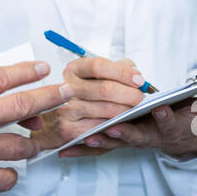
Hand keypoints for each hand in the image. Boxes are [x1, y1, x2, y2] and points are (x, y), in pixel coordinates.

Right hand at [0, 60, 72, 195]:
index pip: (0, 77)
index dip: (26, 72)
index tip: (42, 68)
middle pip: (22, 104)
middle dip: (50, 97)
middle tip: (65, 93)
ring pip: (21, 145)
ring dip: (30, 145)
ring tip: (34, 145)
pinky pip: (7, 177)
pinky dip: (10, 176)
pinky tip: (7, 174)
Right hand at [22, 57, 144, 152]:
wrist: (55, 122)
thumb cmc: (82, 97)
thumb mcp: (96, 77)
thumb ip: (117, 69)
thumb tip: (135, 73)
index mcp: (74, 70)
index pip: (99, 66)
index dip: (122, 72)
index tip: (138, 79)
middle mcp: (68, 87)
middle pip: (104, 89)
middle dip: (128, 94)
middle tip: (141, 98)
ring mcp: (67, 109)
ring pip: (104, 110)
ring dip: (125, 111)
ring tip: (136, 111)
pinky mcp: (69, 129)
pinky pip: (99, 127)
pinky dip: (114, 126)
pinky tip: (122, 123)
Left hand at [58, 80, 196, 159]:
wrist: (184, 142)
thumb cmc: (192, 120)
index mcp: (171, 125)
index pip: (169, 120)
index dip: (165, 116)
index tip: (159, 109)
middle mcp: (152, 136)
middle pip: (138, 135)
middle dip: (125, 132)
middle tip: (112, 129)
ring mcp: (135, 141)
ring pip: (117, 141)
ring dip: (101, 141)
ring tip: (84, 137)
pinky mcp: (120, 143)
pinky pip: (101, 148)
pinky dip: (83, 150)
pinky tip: (64, 150)